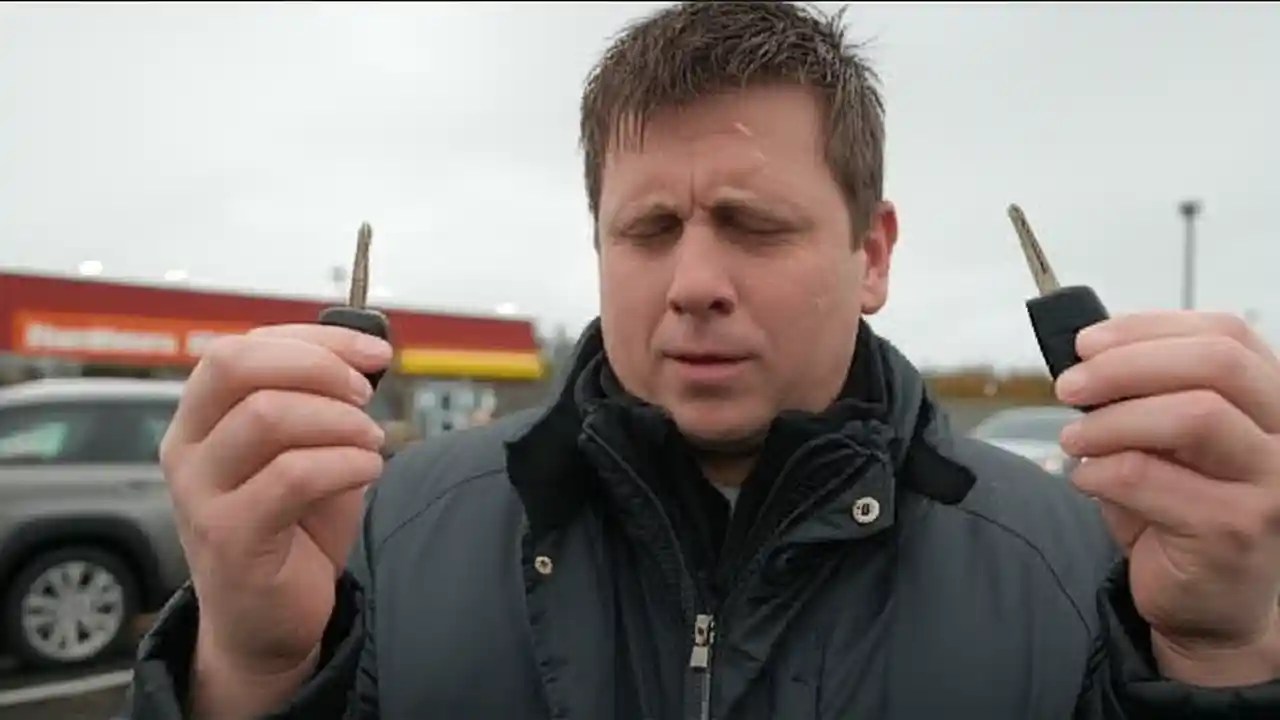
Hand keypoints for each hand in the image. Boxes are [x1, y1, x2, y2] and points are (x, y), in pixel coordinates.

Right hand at [160, 324, 390, 678]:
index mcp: (201, 416)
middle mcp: (187, 448)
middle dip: (319, 368)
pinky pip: (293, 475)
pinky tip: (366, 471)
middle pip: (238, 366)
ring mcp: (200, 493)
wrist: (266, 622)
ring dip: (340, 421)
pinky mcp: (228, 536)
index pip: (243, 346)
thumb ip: (319, 402)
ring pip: (269, 416)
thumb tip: (364, 353)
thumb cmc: (292, 528)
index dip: (316, 339)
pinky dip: (346, 463)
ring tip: (371, 443)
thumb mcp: (306, 450)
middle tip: (365, 398)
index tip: (375, 352)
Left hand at [1055, 311, 1279, 686]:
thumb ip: (1146, 397)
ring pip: (1191, 416)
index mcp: (1270, 401)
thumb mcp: (1167, 442)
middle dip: (1125, 365)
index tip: (1087, 342)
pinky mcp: (1235, 528)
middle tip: (1070, 386)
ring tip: (1074, 440)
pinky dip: (1100, 471)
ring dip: (1112, 420)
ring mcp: (1270, 483)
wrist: (1211, 605)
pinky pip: (1149, 477)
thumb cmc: (1184, 513)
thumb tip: (1088, 357)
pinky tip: (1087, 479)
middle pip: (1215, 364)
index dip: (1148, 328)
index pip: (1224, 335)